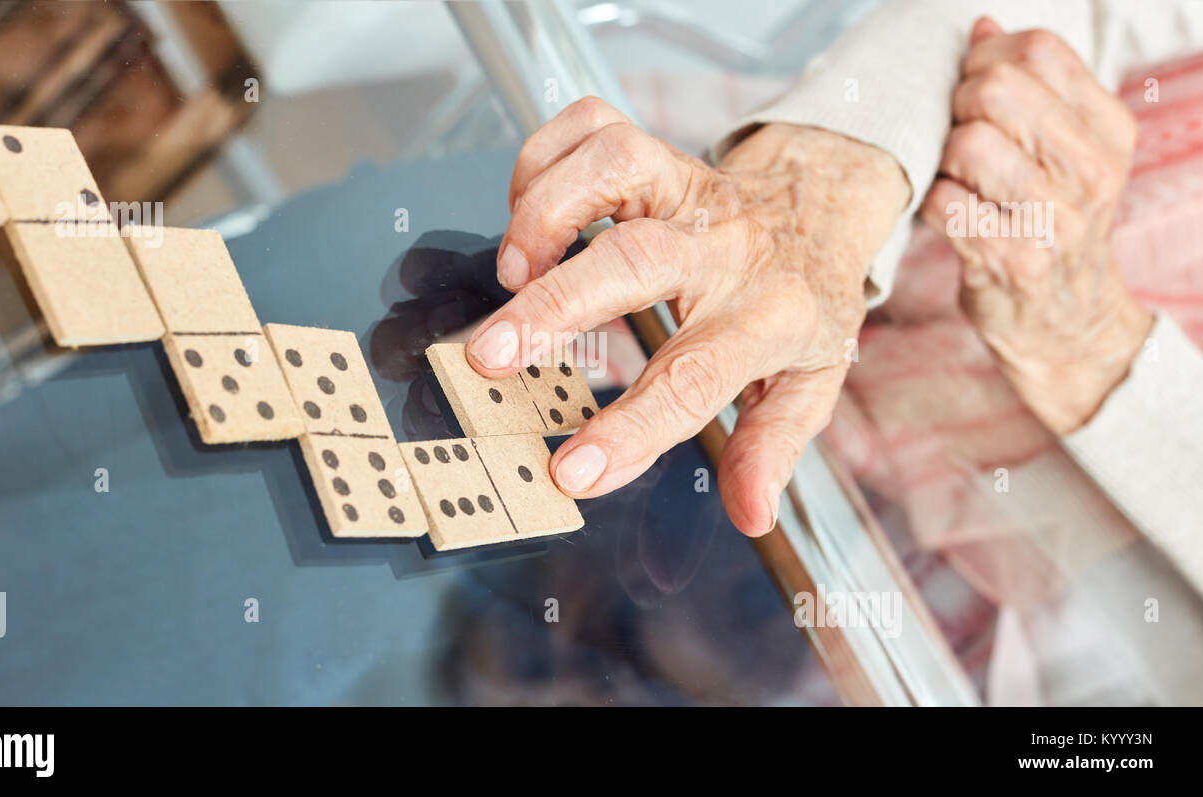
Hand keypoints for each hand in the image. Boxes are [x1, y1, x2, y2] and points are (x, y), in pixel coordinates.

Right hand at [465, 98, 908, 535]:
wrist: (825, 203)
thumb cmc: (805, 300)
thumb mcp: (810, 382)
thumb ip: (772, 446)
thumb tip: (750, 514)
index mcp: (768, 317)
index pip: (693, 378)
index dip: (630, 429)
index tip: (570, 473)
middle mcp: (725, 246)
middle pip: (636, 261)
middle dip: (554, 307)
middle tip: (489, 356)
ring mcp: (689, 189)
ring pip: (614, 164)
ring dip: (545, 212)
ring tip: (509, 272)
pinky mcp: (658, 153)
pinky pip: (592, 125)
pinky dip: (542, 158)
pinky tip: (525, 211)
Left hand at [920, 18, 1153, 434]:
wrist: (1066, 323)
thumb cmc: (1050, 225)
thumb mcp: (1062, 154)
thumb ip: (1030, 89)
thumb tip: (983, 27)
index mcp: (1107, 130)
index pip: (1039, 51)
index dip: (986, 60)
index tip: (973, 92)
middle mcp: (1091, 170)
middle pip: (996, 90)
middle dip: (957, 106)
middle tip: (956, 139)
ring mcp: (1056, 219)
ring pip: (968, 143)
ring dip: (943, 159)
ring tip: (955, 180)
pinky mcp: (1015, 262)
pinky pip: (946, 204)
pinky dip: (933, 205)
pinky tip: (949, 217)